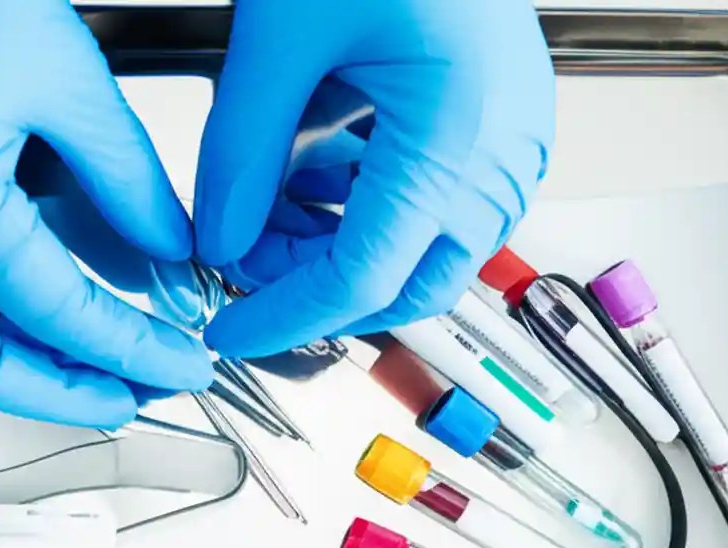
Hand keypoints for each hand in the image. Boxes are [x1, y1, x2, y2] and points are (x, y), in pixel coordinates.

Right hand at [0, 0, 211, 426]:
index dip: (135, 352)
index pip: (64, 317)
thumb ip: (128, 185)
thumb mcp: (72, 86)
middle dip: (55, 393)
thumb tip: (170, 253)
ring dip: (2, 361)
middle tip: (123, 395)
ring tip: (74, 357)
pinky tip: (2, 302)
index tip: (182, 367)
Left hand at [195, 0, 554, 356]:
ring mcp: (510, 140)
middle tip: (245, 255)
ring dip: (340, 240)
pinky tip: (318, 159)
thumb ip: (238, 151)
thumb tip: (216, 239)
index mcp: (456, 132)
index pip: (362, 275)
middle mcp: (500, 151)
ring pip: (424, 247)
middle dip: (317, 285)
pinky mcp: (499, 122)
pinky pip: (439, 198)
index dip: (284, 316)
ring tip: (271, 194)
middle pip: (407, 281)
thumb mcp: (279, 37)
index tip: (228, 330)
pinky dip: (370, 199)